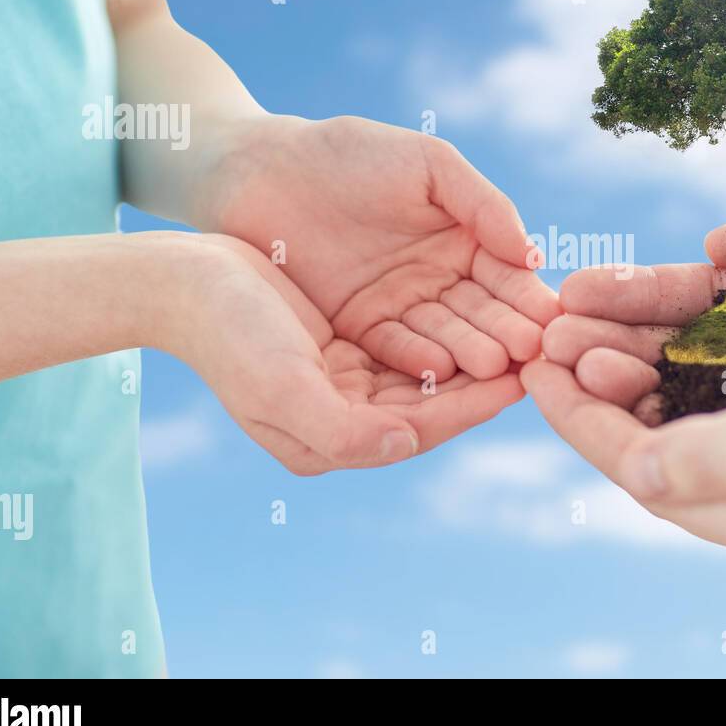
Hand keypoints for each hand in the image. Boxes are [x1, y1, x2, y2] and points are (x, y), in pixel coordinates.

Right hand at [169, 234, 524, 473]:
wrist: (184, 282)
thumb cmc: (228, 334)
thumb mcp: (282, 387)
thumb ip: (343, 429)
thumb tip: (405, 443)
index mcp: (330, 441)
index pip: (421, 428)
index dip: (475, 405)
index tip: (525, 378)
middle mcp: (344, 421)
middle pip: (433, 404)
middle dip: (485, 381)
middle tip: (541, 355)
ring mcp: (345, 385)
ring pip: (428, 374)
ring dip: (473, 353)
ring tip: (523, 331)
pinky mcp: (345, 349)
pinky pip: (410, 344)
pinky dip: (445, 329)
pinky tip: (481, 306)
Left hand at [197, 114, 558, 446]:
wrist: (259, 170)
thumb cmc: (347, 153)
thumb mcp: (427, 164)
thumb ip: (483, 203)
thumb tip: (532, 255)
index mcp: (466, 241)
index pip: (506, 277)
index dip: (527, 298)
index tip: (550, 318)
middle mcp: (439, 282)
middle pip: (482, 315)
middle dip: (507, 333)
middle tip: (530, 353)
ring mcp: (399, 309)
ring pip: (444, 337)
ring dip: (470, 354)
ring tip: (493, 368)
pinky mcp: (357, 332)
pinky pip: (393, 349)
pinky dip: (417, 360)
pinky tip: (440, 369)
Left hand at [524, 303, 725, 581]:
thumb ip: (716, 458)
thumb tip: (638, 472)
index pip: (640, 474)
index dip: (580, 418)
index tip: (535, 362)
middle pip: (666, 463)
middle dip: (606, 400)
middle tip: (559, 337)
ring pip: (709, 448)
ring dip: (652, 395)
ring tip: (607, 338)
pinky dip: (708, 399)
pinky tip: (693, 363)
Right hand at [544, 140, 725, 409]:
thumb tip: (707, 256)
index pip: (707, 305)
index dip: (640, 301)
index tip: (574, 292)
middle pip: (691, 359)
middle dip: (612, 347)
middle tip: (540, 337)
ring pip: (706, 404)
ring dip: (624, 386)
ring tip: (552, 366)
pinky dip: (682, 427)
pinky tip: (616, 413)